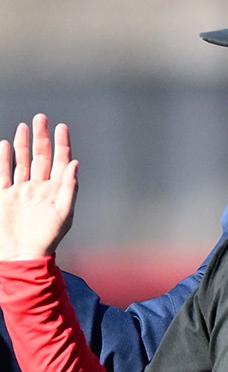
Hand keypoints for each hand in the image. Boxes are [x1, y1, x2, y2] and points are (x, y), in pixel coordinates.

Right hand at [0, 115, 77, 260]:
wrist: (22, 254)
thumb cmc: (47, 237)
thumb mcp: (63, 213)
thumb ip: (69, 187)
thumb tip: (75, 163)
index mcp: (56, 190)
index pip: (60, 161)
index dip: (61, 144)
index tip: (61, 126)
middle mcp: (39, 187)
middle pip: (41, 156)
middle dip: (41, 137)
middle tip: (41, 117)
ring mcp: (21, 190)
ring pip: (22, 161)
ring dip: (22, 144)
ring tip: (24, 126)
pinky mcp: (5, 196)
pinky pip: (3, 173)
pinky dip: (3, 159)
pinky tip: (4, 144)